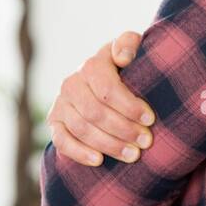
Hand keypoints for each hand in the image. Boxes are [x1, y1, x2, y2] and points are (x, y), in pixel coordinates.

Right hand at [46, 31, 154, 166]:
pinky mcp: (54, 123)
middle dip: (123, 129)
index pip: (108, 89)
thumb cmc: (126, 68)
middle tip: (146, 141)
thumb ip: (129, 44)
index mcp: (92, 65)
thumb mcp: (131, 50)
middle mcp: (71, 83)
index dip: (129, 105)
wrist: (105, 83)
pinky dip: (79, 152)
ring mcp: (60, 104)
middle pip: (95, 112)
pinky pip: (61, 141)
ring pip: (82, 128)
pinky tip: (99, 161)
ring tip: (133, 155)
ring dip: (109, 144)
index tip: (150, 119)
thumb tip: (123, 58)